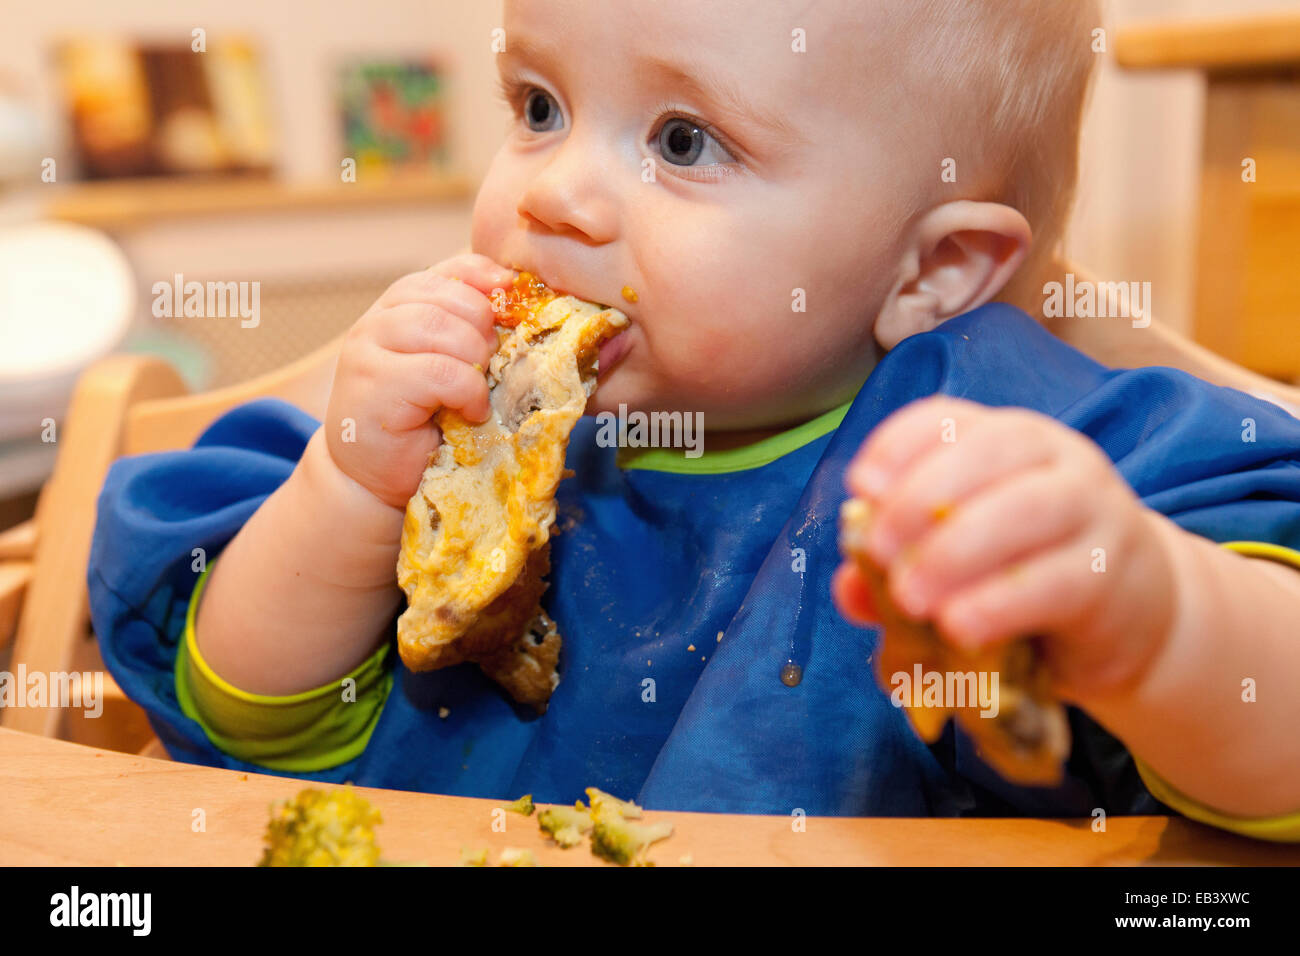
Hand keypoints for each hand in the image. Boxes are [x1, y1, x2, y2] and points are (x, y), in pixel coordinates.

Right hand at [324, 253, 512, 509]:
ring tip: (478, 391)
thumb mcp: (451, 367)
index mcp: (400, 307)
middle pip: (448, 298)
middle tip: (491, 367)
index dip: (486, 280)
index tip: (512, 300)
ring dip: (474, 359)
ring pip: (439, 328)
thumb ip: (470, 334)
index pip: (449, 273)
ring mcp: (368, 350)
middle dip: (484, 329)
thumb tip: (520, 305)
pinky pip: (438, 373)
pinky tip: (470, 412)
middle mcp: (378, 321)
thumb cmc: (422, 423)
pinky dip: (466, 392)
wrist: (372, 476)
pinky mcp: (373, 386)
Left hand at [831, 395, 1177, 700]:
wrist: (1131, 616)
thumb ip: (897, 572)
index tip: (861, 485)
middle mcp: (1053, 458)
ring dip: (958, 551)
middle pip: (989, 451)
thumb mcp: (955, 567)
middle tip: (880, 550)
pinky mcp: (1114, 572)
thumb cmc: (1025, 574)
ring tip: (911, 598)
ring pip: (1027, 509)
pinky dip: (1001, 603)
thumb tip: (848, 590)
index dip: (899, 444)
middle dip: (921, 497)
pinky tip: (959, 627)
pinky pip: (1058, 579)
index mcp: (1002, 441)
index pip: (948, 419)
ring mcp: (1092, 508)